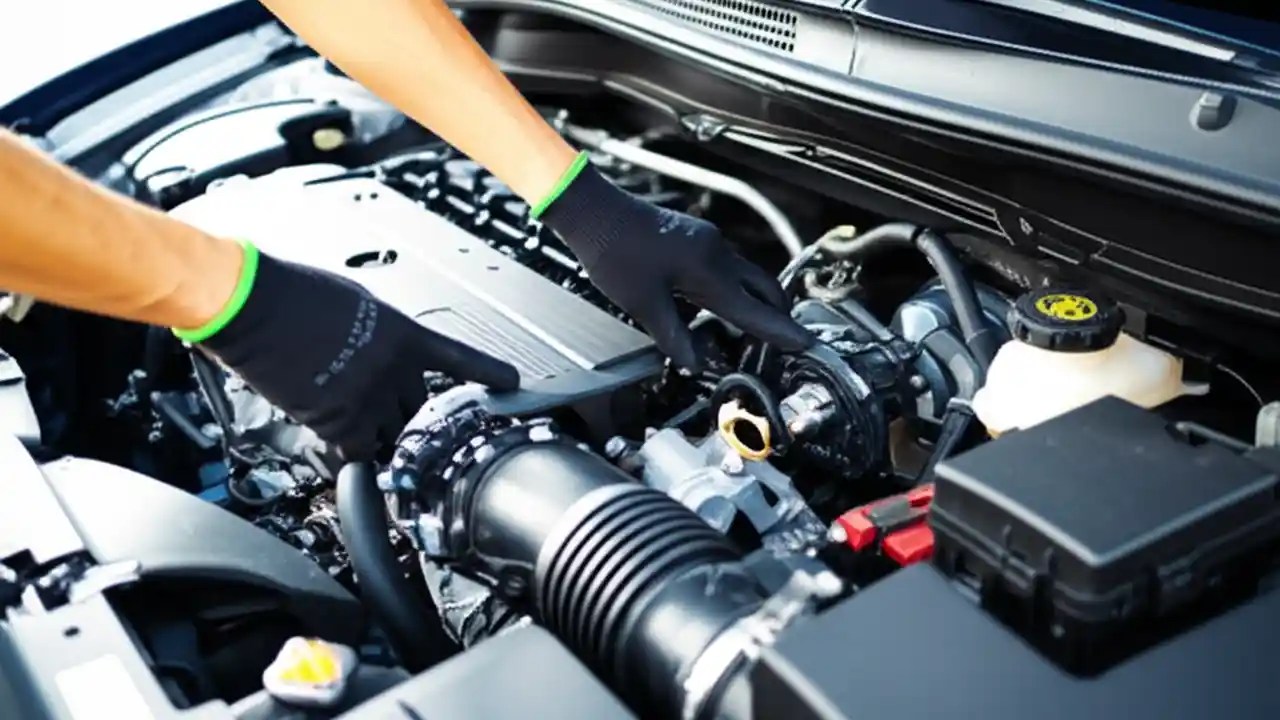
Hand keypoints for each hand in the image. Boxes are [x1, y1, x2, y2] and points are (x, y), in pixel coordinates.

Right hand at [195, 247, 518, 458]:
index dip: (487, 373)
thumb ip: (376, 334)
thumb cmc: (294, 293)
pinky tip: (337, 446)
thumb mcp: (354, 304)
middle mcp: (394, 370)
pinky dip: (348, 454)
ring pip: (390, 435)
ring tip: (348, 420)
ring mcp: (368, 398)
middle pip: (418, 407)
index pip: (457, 358)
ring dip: (375, 435)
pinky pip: (357, 452)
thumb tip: (375, 351)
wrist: (256, 305)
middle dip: (403, 411)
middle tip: (375, 404)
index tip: (511, 382)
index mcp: (402, 334)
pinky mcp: (338, 421)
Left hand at [539, 162, 812, 368]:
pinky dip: (734, 289)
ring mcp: (708, 242)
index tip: (806, 344)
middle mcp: (717, 253)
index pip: (754, 310)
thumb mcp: (642, 303)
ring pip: (747, 277)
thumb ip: (673, 336)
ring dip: (754, 302)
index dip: (781, 331)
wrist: (595, 211)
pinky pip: (728, 267)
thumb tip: (694, 364)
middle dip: (777, 315)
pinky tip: (717, 304)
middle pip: (765, 288)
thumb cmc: (615, 253)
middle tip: (784, 341)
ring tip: (753, 329)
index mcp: (709, 271)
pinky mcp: (696, 238)